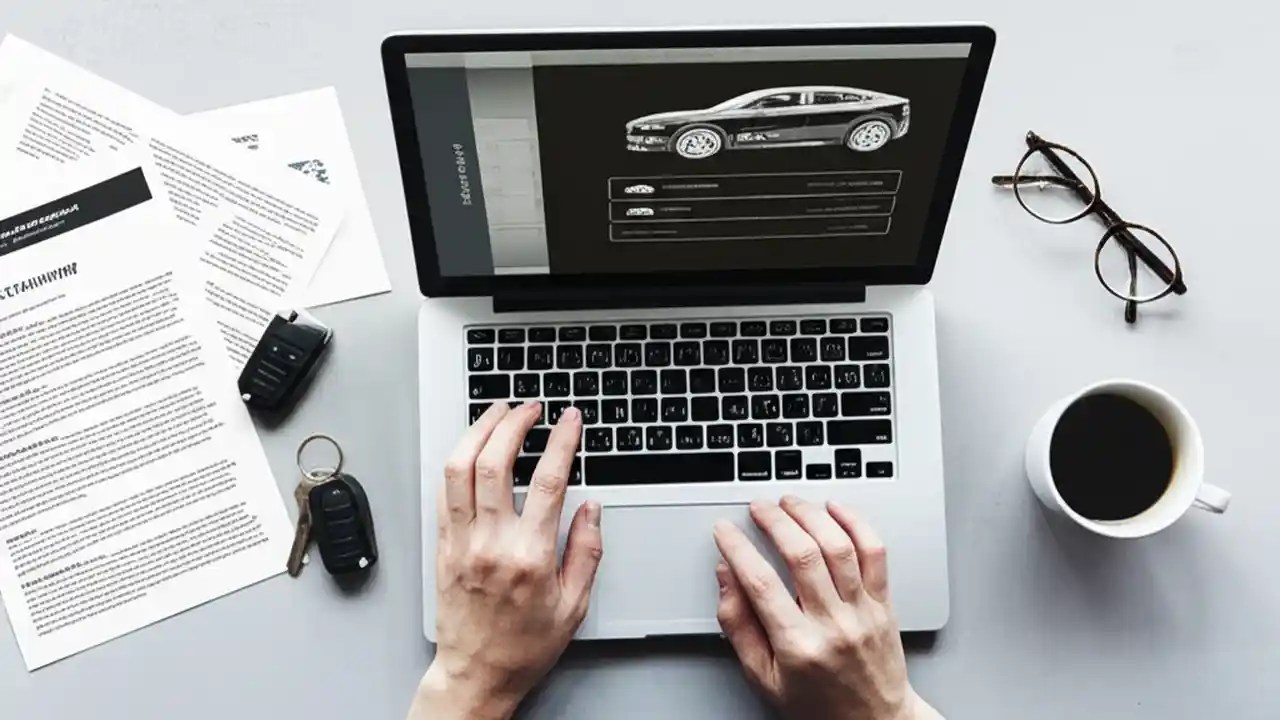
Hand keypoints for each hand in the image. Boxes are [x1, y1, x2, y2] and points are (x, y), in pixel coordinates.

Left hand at [410, 402, 601, 719]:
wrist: (477, 674)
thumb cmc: (523, 647)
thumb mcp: (574, 605)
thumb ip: (587, 552)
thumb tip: (591, 508)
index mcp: (530, 556)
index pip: (548, 481)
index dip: (561, 440)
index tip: (569, 420)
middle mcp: (491, 543)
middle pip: (494, 463)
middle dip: (514, 423)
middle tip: (530, 408)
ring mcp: (462, 542)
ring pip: (460, 469)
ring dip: (478, 432)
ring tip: (497, 414)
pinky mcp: (443, 546)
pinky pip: (443, 492)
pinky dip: (457, 461)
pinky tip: (470, 449)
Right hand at [714, 497, 941, 719]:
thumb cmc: (816, 704)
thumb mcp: (762, 677)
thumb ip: (739, 626)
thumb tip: (727, 577)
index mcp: (798, 646)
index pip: (761, 583)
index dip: (737, 548)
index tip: (724, 530)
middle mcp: (834, 625)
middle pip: (802, 555)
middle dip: (774, 521)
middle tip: (757, 508)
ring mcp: (863, 611)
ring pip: (838, 546)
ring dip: (811, 515)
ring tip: (789, 503)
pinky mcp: (884, 603)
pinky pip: (875, 552)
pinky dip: (856, 523)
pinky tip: (835, 509)